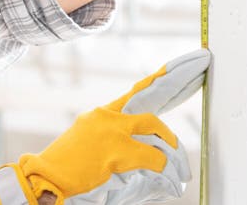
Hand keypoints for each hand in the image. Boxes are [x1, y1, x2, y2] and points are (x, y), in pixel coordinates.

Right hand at [0, 49, 210, 204]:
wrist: (45, 177)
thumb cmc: (67, 168)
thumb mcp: (90, 145)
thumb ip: (115, 140)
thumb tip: (145, 149)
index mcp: (102, 115)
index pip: (137, 91)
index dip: (159, 79)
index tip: (178, 65)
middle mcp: (108, 117)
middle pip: (151, 101)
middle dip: (178, 83)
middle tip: (200, 69)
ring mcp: (112, 132)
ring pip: (156, 131)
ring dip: (171, 150)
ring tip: (179, 170)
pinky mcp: (116, 151)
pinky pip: (153, 158)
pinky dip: (164, 170)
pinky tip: (169, 180)